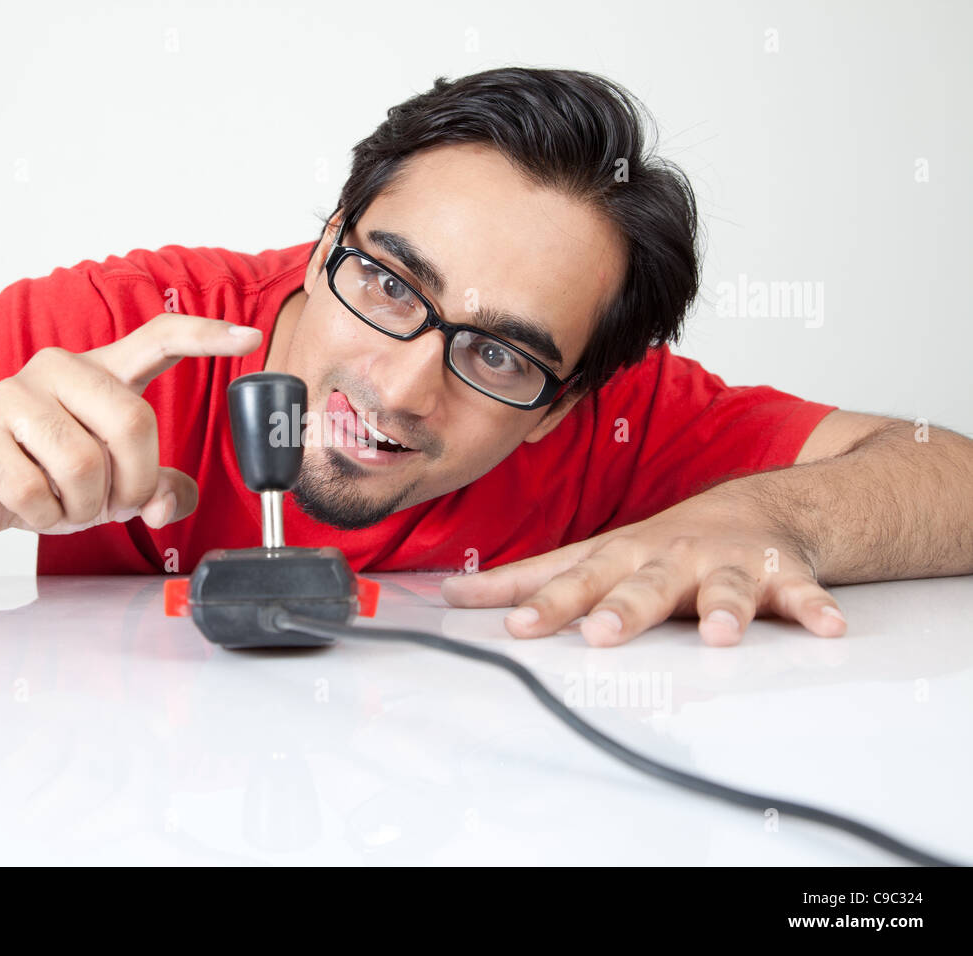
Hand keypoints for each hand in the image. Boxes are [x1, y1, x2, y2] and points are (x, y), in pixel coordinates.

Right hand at [0, 314, 261, 545]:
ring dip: (83, 507)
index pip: (158, 337)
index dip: (205, 337)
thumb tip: (164, 503)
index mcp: (98, 374)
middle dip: (132, 482)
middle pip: (132, 420)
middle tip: (110, 505)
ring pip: (83, 463)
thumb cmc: (41, 475)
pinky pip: (35, 493)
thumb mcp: (109, 484)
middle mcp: (57, 371)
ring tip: (64, 505)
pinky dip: (44, 519)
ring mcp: (10, 397)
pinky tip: (30, 509)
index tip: (249, 338)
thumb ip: (154, 488)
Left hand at [440, 494, 846, 645]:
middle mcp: (668, 558)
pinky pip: (800, 593)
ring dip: (721, 609)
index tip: (508, 623)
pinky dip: (814, 607)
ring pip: (721, 589)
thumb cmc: (661, 542)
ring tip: (718, 633)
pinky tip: (827, 627)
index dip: (538, 602)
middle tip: (599, 634)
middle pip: (641, 586)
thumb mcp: (594, 555)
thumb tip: (450, 592)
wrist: (757, 507)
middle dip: (621, 609)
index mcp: (621, 557)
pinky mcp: (778, 574)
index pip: (570, 580)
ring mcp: (724, 565)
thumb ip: (527, 580)